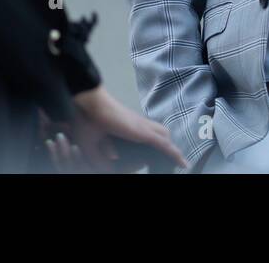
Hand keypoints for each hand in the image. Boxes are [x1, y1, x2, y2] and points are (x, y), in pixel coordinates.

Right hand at [44, 87, 187, 172]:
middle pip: (160, 133)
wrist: (89, 105)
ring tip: (179, 161)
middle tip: (171, 158)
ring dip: (171, 148)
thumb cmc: (87, 120)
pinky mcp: (143, 132)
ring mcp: (142, 127)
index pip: (145, 136)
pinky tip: (181, 162)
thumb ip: (100, 157)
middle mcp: (138, 125)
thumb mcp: (91, 145)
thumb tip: (111, 165)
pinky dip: (173, 153)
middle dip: (166, 146)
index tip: (151, 158)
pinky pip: (164, 145)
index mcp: (127, 127)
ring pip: (164, 137)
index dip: (150, 146)